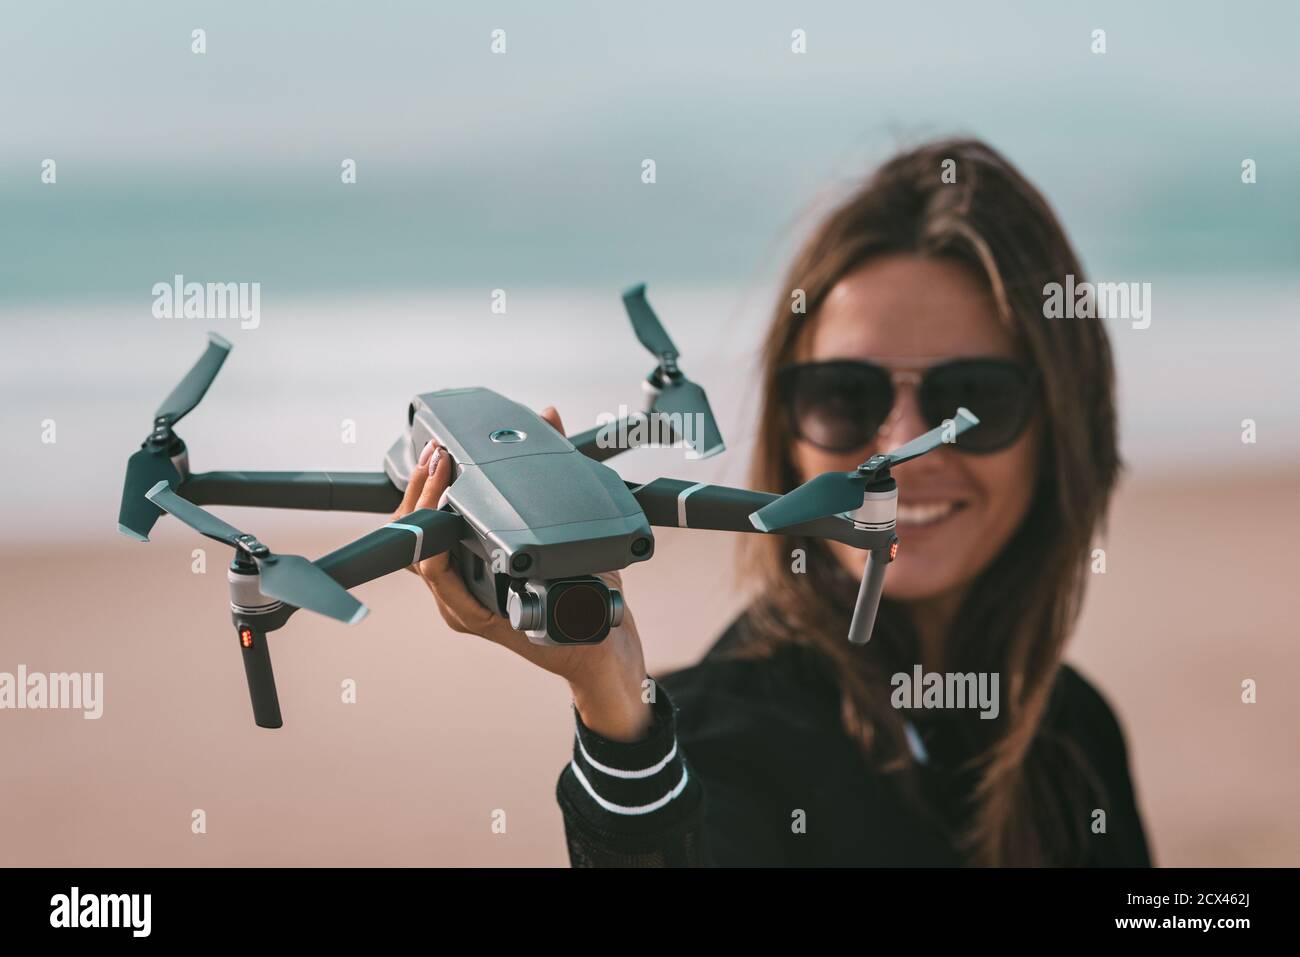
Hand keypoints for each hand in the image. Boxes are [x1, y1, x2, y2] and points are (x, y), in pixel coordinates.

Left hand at [391, 406, 653, 741]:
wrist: (598, 659)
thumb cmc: (587, 635)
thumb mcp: (585, 588)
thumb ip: (579, 545)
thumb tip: (573, 527)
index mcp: (472, 612)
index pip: (431, 560)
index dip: (430, 514)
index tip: (444, 476)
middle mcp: (461, 601)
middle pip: (419, 544)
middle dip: (421, 494)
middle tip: (439, 455)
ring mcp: (467, 589)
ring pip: (429, 540)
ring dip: (429, 497)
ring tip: (441, 456)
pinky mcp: (478, 575)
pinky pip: (449, 539)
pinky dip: (447, 505)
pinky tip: (458, 475)